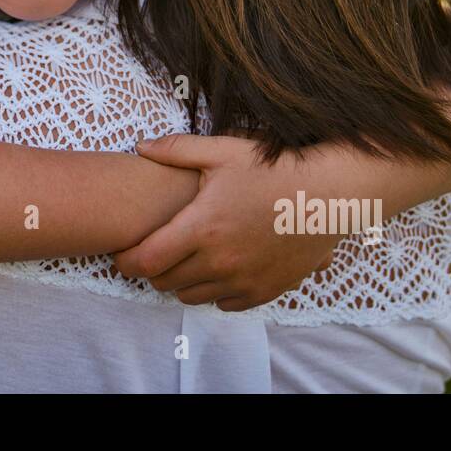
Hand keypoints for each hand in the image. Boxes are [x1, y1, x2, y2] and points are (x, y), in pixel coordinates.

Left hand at [112, 134, 340, 311]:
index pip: (147, 260)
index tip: (120, 254)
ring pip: (191, 296)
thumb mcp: (224, 150)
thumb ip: (177, 150)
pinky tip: (214, 269)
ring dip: (179, 282)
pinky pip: (224, 304)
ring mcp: (243, 280)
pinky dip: (212, 291)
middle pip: (164, 281)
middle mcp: (220, 261)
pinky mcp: (264, 291)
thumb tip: (140, 146)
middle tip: (151, 252)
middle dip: (150, 269)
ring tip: (181, 260)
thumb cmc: (275, 168)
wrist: (329, 194)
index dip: (126, 261)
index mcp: (203, 227)